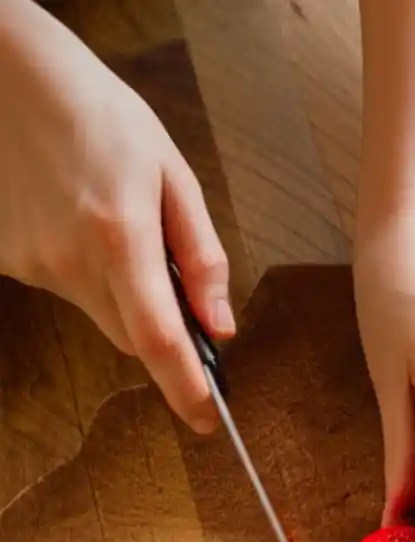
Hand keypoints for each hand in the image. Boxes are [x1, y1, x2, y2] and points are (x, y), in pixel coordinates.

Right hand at [0, 5, 232, 432]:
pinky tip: (78, 214)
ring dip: (120, 288)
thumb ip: (201, 256)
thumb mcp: (173, 175)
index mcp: (121, 236)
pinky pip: (61, 284)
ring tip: (116, 219)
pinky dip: (82, 267)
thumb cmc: (104, 116)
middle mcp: (68, 258)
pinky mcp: (4, 258)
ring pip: (95, 309)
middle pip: (129, 334)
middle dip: (162, 332)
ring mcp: (28, 262)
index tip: (207, 420)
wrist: (12, 77)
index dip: (185, 387)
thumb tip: (222, 324)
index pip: (158, 338)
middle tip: (182, 297)